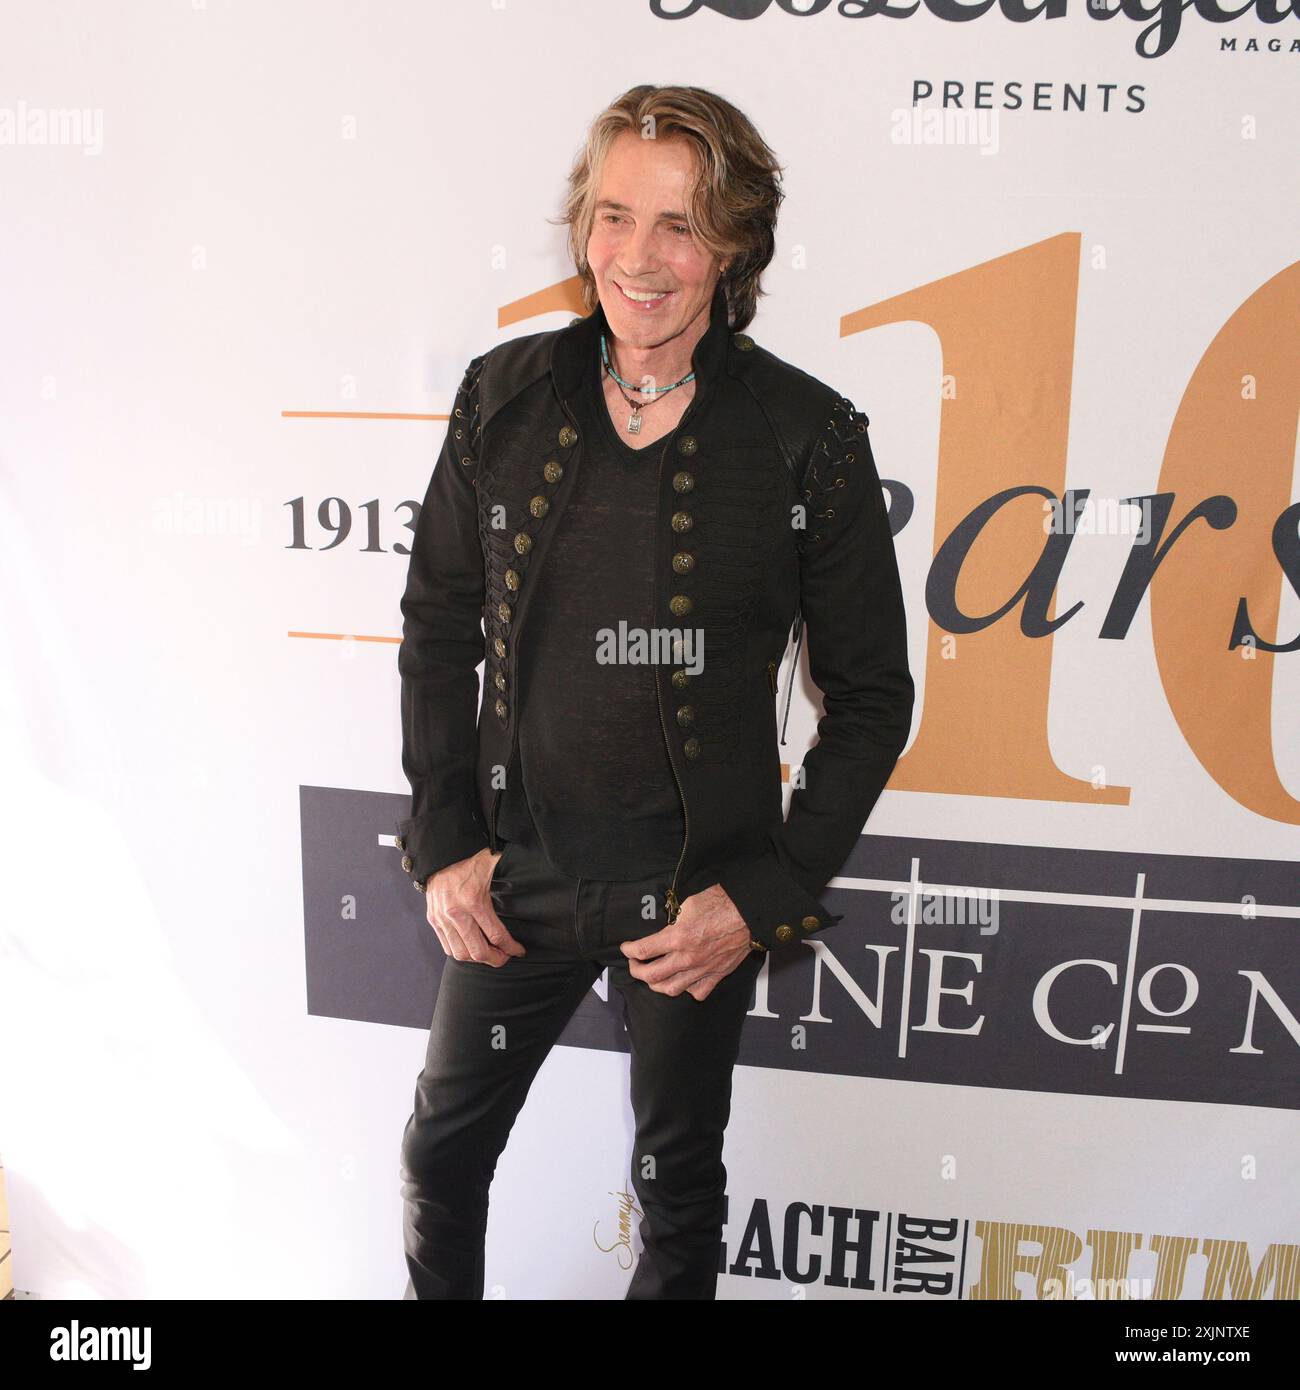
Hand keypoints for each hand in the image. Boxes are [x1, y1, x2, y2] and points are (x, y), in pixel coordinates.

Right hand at [424, 847, 526, 965]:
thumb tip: (534, 883)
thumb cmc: (471, 857)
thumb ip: (509, 882)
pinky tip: (472, 949)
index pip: (496, 935)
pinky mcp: (433, 919)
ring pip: (461, 954)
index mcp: (474, 900)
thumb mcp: (494, 867)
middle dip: (496, 959)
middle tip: (506, 957)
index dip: (511, 948)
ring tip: (490, 955)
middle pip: (478, 951)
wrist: (441, 851)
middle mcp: (456, 913)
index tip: (519, 950)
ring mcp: (442, 918)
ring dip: (478, 959)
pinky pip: (447, 946)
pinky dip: (461, 953)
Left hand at [619, 883, 752, 1000]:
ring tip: (653, 976)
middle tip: (635, 963)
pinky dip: (687, 989)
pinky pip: (697, 992)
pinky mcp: (717, 975)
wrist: (750, 912)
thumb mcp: (689, 904)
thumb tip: (665, 927)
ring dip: (657, 984)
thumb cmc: (722, 902)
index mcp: (678, 937)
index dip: (629, 950)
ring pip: (671, 989)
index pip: (643, 950)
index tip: (626, 948)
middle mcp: (687, 958)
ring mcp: (702, 970)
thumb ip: (674, 919)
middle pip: (651, 976)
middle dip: (636, 970)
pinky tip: (683, 981)